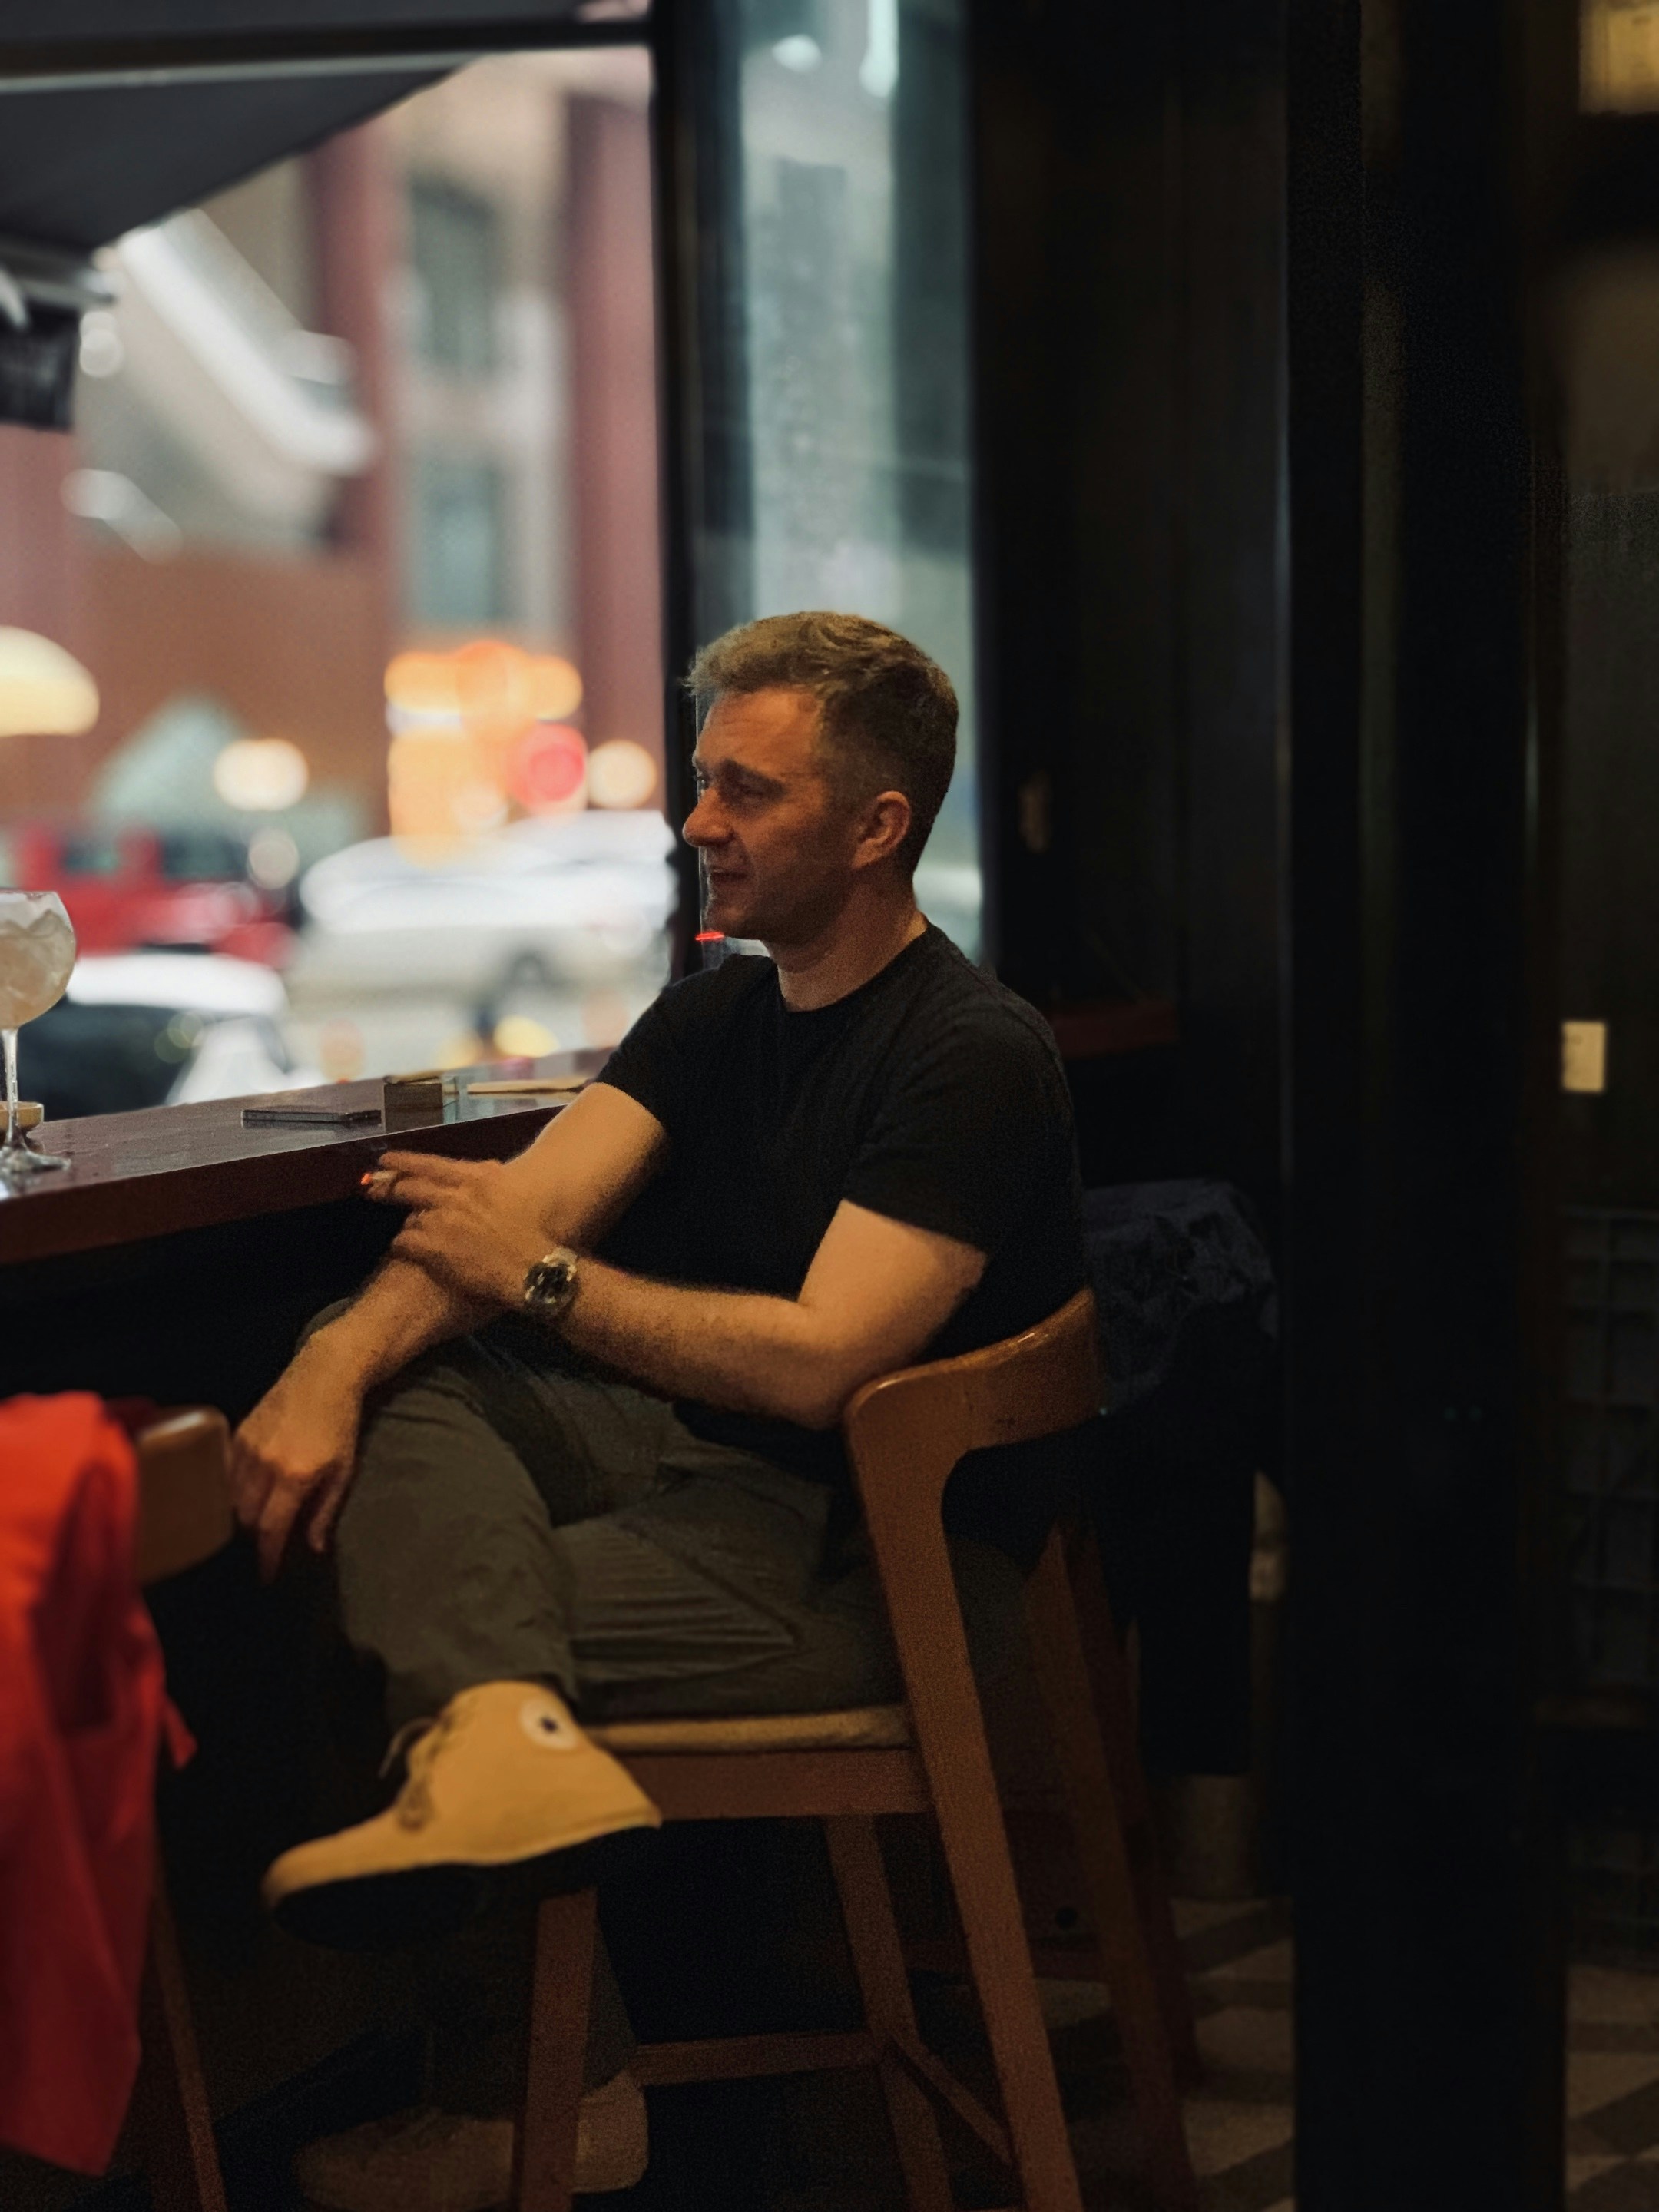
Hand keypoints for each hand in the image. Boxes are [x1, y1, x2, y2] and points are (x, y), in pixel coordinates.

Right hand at [230, 1338, 363, 1579]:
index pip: (272, 1529)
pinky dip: (232, 1491)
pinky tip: (240, 1497)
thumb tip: (314, 1548)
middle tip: (261, 1549)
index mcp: (294, 1477)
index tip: (265, 1577)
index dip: (267, 1557)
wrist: (324, 1374)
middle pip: (247, 1518)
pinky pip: (226, 1475)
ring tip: (250, 1527)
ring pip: (232, 1498)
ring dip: (241, 1516)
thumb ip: (325, 1511)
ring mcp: (246, 1448)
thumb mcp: (344, 1470)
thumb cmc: (341, 1424)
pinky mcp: (237, 1434)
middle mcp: (264, 1465)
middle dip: (254, 1538)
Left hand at [366, 1151, 545, 1308]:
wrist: (533, 1268)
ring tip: (409, 1235)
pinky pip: (404, 1242)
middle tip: (373, 1191)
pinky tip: (405, 1254)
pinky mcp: (431, 1248)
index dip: (402, 1161)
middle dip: (388, 1189)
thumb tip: (477, 1171)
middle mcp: (454, 1195)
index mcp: (476, 1178)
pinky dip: (402, 1247)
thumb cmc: (531, 1233)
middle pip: (409, 1187)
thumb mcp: (511, 1194)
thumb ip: (488, 1180)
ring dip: (409, 1225)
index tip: (384, 1161)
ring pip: (410, 1218)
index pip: (430, 1163)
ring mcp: (441, 1221)